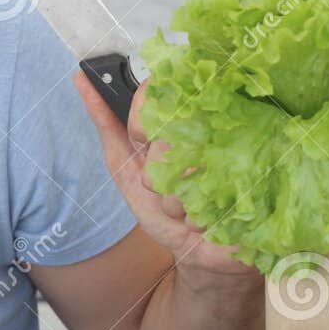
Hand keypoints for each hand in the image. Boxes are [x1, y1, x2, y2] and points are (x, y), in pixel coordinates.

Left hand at [74, 71, 258, 280]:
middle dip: (155, 173)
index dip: (141, 119)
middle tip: (165, 189)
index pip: (155, 92)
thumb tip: (80, 77)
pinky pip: (206, 196)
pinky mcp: (249, 183)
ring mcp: (234, 153)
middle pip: (167, 133)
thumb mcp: (125, 164)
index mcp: (182, 118)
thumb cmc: (162, 206)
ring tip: (186, 209)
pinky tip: (203, 221)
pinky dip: (194, 217)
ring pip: (184, 167)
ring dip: (174, 201)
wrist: (201, 252)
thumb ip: (107, 123)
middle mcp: (212, 128)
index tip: (143, 142)